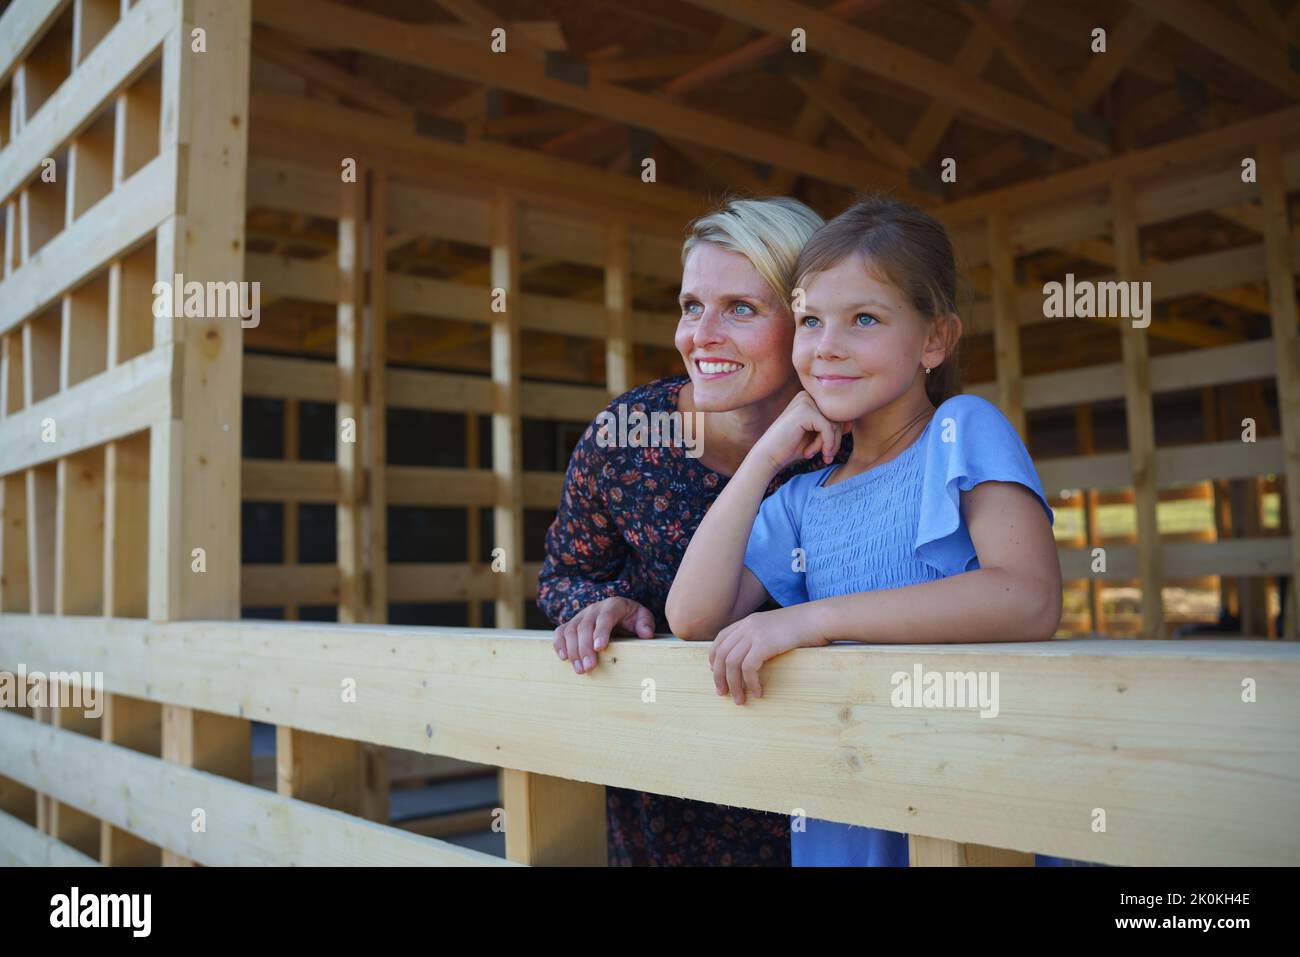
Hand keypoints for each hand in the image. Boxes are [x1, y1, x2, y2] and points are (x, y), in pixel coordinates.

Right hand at [553, 597, 655, 674]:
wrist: (619, 611)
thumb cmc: (631, 617)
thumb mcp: (642, 617)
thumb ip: (645, 624)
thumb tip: (645, 633)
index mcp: (613, 606)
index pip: (605, 617)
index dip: (601, 632)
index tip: (599, 648)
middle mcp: (594, 609)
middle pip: (585, 626)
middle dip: (585, 648)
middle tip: (589, 667)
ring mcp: (581, 616)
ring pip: (570, 630)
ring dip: (573, 651)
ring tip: (580, 669)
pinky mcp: (572, 624)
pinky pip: (560, 631)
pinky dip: (559, 644)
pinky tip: (564, 658)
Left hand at [708, 607, 824, 704]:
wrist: (818, 619)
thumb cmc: (802, 627)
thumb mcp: (775, 628)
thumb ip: (761, 637)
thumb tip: (752, 657)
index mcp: (748, 621)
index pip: (721, 639)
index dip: (714, 657)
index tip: (715, 673)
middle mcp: (747, 626)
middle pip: (722, 653)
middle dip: (719, 676)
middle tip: (722, 693)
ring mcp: (755, 633)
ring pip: (732, 663)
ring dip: (734, 685)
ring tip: (740, 700)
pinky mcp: (765, 643)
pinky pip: (748, 668)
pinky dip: (750, 683)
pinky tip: (758, 692)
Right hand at [751, 391, 849, 474]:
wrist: (767, 456)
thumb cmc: (791, 448)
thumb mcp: (816, 436)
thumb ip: (832, 427)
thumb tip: (851, 422)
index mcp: (809, 398)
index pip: (838, 413)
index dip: (837, 434)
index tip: (827, 450)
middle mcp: (807, 395)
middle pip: (838, 417)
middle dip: (834, 440)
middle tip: (824, 455)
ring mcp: (805, 401)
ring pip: (835, 423)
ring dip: (828, 444)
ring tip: (815, 454)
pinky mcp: (804, 411)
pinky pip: (828, 428)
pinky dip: (824, 444)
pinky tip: (810, 454)